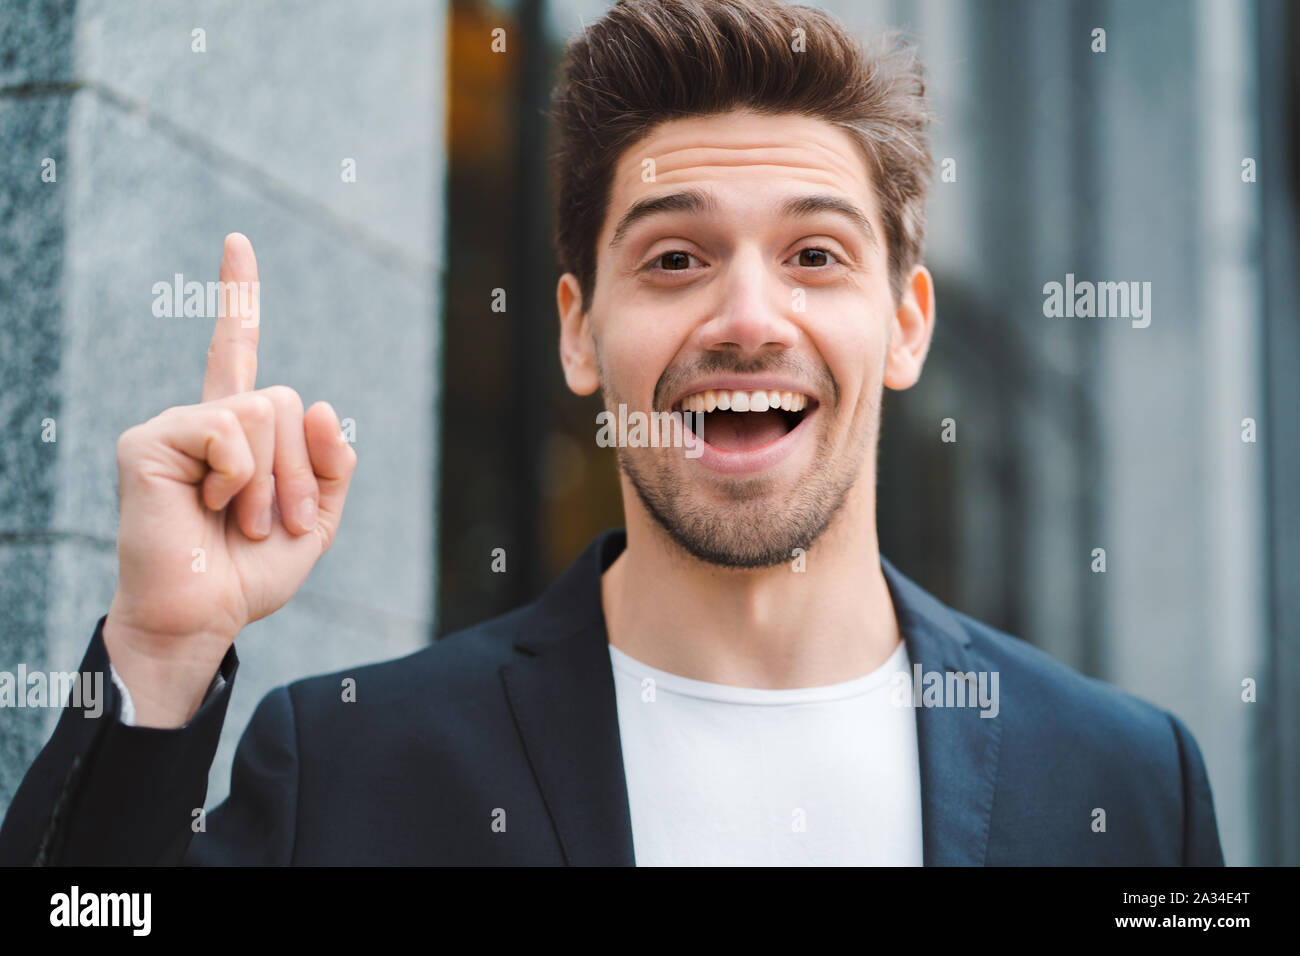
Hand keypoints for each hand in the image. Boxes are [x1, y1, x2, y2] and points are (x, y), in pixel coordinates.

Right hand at [103, 233, 357, 726]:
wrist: (205, 615)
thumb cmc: (250, 572)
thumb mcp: (317, 518)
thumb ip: (332, 464)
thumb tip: (323, 405)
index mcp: (239, 433)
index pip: (241, 352)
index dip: (239, 298)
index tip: (237, 242)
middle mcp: (205, 419)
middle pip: (289, 399)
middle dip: (300, 470)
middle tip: (275, 522)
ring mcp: (174, 426)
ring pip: (265, 411)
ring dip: (272, 480)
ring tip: (243, 521)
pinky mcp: (148, 440)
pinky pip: (228, 429)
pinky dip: (239, 476)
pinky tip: (212, 504)